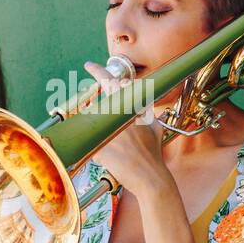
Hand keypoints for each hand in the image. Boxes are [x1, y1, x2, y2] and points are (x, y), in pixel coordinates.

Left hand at [83, 60, 169, 197]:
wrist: (150, 177)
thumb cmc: (153, 152)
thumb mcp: (155, 125)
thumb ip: (147, 110)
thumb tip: (145, 101)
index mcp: (130, 106)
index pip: (111, 82)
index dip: (98, 72)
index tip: (88, 65)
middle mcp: (117, 115)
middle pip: (98, 106)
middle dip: (99, 113)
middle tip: (107, 124)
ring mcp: (106, 132)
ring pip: (92, 125)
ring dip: (100, 133)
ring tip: (118, 147)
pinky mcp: (99, 149)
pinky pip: (89, 144)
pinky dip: (96, 149)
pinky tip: (112, 157)